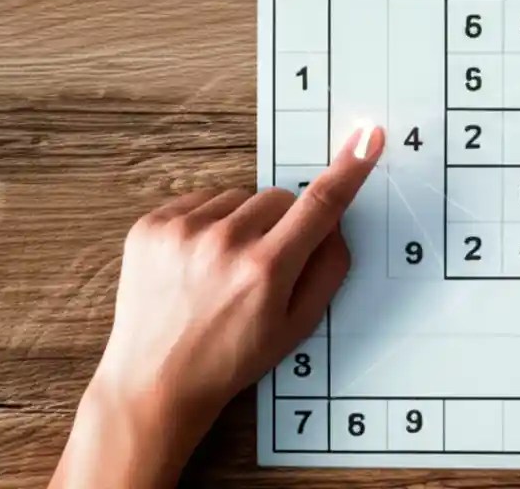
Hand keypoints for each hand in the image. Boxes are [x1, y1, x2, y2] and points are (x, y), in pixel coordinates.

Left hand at [51, 125, 384, 488]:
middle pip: (281, 198)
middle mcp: (224, 243)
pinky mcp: (151, 226)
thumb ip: (328, 270)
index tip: (368, 137)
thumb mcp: (296, 327)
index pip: (320, 205)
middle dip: (283, 223)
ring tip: (224, 268)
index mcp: (266, 271)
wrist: (155, 381)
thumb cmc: (231, 359)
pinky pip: (201, 200)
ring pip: (241, 196)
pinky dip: (208, 222)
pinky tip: (199, 261)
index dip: (350, 169)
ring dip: (243, 221)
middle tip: (265, 266)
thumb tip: (337, 224)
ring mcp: (182, 231)